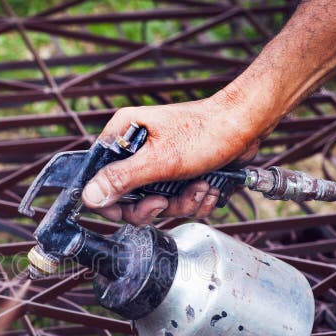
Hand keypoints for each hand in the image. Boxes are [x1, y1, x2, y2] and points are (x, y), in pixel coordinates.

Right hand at [82, 90, 262, 224]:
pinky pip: (176, 199)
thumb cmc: (207, 132)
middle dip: (156, 205)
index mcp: (123, 135)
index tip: (129, 210)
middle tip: (169, 200)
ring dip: (181, 202)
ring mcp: (158, 161)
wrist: (247, 125)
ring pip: (156, 201)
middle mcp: (137, 148)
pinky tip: (208, 187)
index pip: (99, 177)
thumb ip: (122, 179)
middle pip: (129, 197)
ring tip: (200, 187)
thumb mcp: (160, 160)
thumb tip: (88, 196)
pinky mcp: (178, 172)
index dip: (112, 202)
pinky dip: (194, 199)